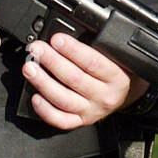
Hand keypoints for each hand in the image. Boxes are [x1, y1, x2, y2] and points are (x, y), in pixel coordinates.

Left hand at [23, 33, 148, 129]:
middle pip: (74, 79)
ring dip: (43, 82)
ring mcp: (92, 111)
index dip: (72, 50)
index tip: (56, 39)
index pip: (92, 62)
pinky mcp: (81, 121)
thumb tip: (67, 36)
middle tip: (37, 49)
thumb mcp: (117, 58)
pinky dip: (46, 110)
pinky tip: (35, 97)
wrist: (127, 95)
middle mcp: (105, 96)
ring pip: (64, 99)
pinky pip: (61, 120)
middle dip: (52, 61)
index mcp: (117, 77)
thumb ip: (98, 49)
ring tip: (30, 68)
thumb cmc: (119, 72)